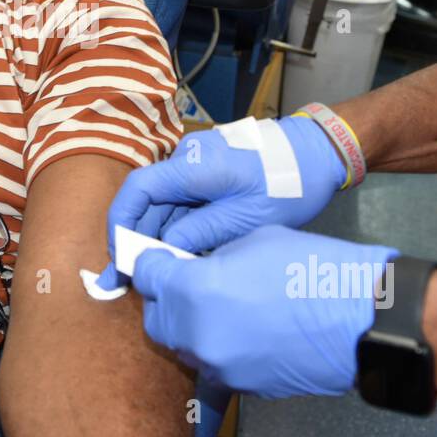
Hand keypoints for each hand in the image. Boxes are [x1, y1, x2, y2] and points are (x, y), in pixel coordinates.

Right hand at [108, 116, 349, 254]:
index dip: (120, 224)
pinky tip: (167, 259)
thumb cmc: (288, 184)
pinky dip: (171, 229)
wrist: (317, 154)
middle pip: (145, 201)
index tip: (119, 259)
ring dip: (151, 238)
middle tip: (119, 282)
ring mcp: (194, 165)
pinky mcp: (204, 174)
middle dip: (131, 240)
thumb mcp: (245, 218)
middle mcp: (186, 159)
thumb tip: (162, 253)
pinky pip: (179, 202)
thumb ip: (199, 234)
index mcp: (194, 165)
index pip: (138, 189)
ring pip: (161, 205)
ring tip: (141, 278)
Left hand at [131, 225, 397, 398]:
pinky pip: (215, 362)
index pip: (146, 275)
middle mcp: (198, 333)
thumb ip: (209, 256)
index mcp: (194, 290)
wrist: (362, 318)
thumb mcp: (252, 241)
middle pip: (156, 317)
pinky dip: (219, 345)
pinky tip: (245, 326)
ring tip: (220, 304)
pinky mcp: (242, 384)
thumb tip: (192, 266)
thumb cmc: (313, 271)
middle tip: (187, 280)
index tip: (157, 257)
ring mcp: (219, 364)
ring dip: (191, 323)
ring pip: (183, 344)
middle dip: (166, 297)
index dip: (151, 262)